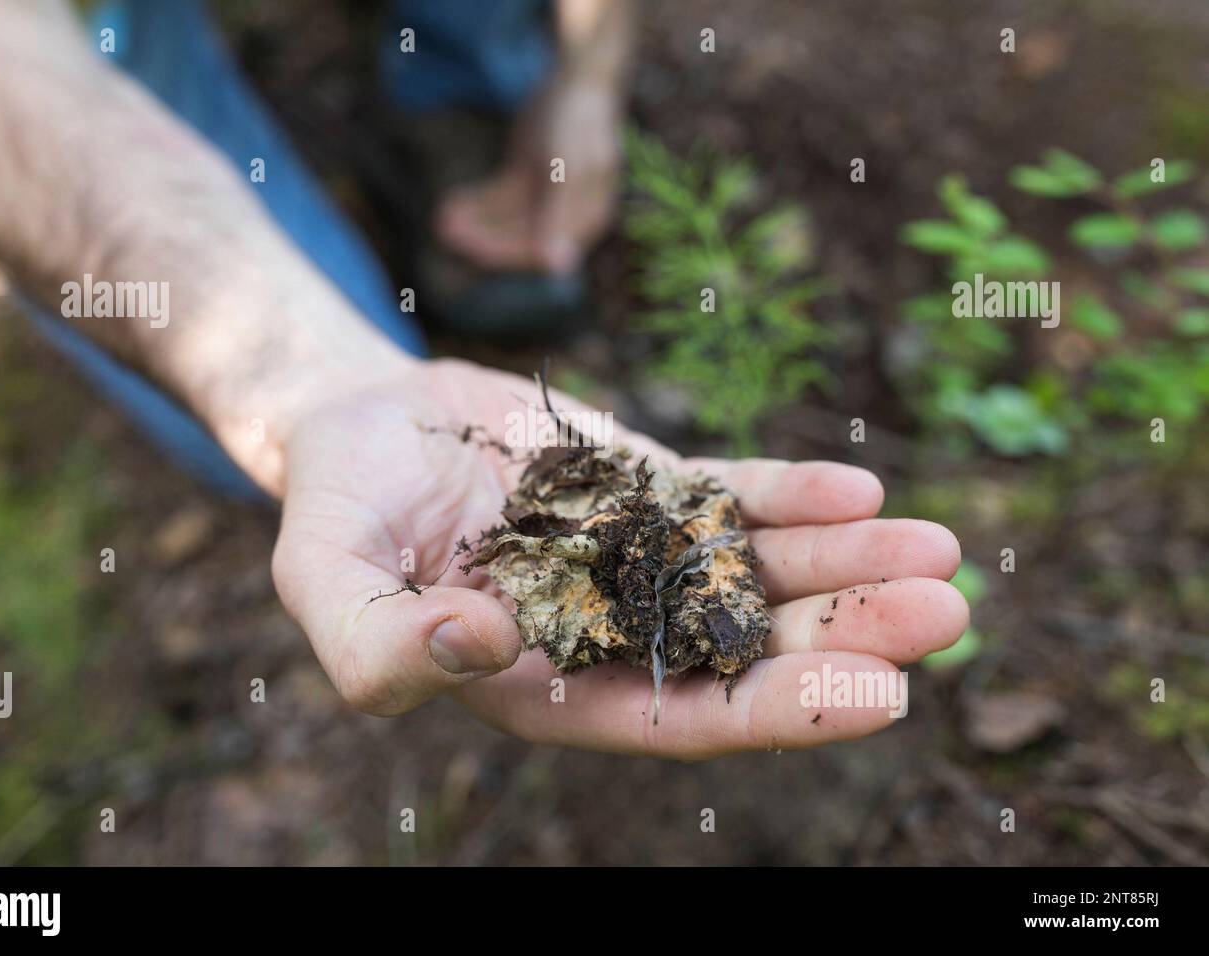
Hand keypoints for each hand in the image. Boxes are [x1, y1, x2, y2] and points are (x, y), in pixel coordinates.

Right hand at [271, 359, 967, 758]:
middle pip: (745, 645)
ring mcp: (639, 552)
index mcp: (550, 682)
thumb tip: (482, 642)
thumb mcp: (326, 584)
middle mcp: (612, 628)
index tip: (880, 696)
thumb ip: (382, 642)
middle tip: (945, 613)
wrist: (362, 422)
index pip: (679, 714)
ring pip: (756, 570)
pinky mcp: (647, 484)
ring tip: (943, 551)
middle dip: (845, 634)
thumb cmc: (334, 515)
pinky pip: (731, 495)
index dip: (777, 710)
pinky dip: (792, 496)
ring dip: (848, 567)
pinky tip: (862, 492)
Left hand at [434, 79, 621, 275]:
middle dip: (481, 236)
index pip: (538, 251)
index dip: (502, 253)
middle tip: (443, 229)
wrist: (576, 79)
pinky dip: (476, 202)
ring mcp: (544, 197)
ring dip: (474, 222)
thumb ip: (558, 217)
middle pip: (517, 238)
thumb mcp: (568, 170)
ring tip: (441, 219)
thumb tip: (556, 268)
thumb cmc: (578, 123)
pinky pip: (497, 198)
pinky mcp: (525, 178)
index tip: (467, 248)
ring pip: (503, 220)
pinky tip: (451, 202)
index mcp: (583, 220)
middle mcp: (564, 215)